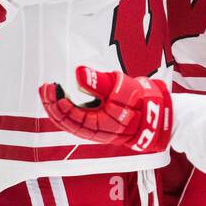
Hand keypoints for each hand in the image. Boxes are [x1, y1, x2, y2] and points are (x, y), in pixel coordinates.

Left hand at [40, 66, 173, 152]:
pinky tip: (61, 98)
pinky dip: (66, 111)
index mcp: (101, 126)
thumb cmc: (143, 102)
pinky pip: (76, 122)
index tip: (52, 85)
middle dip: (52, 105)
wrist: (161, 117)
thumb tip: (78, 73)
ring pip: (70, 123)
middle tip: (44, 87)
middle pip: (66, 123)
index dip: (58, 102)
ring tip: (48, 91)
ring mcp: (97, 131)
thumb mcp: (123, 88)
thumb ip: (100, 81)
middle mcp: (96, 133)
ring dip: (57, 108)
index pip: (71, 117)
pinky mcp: (99, 127)